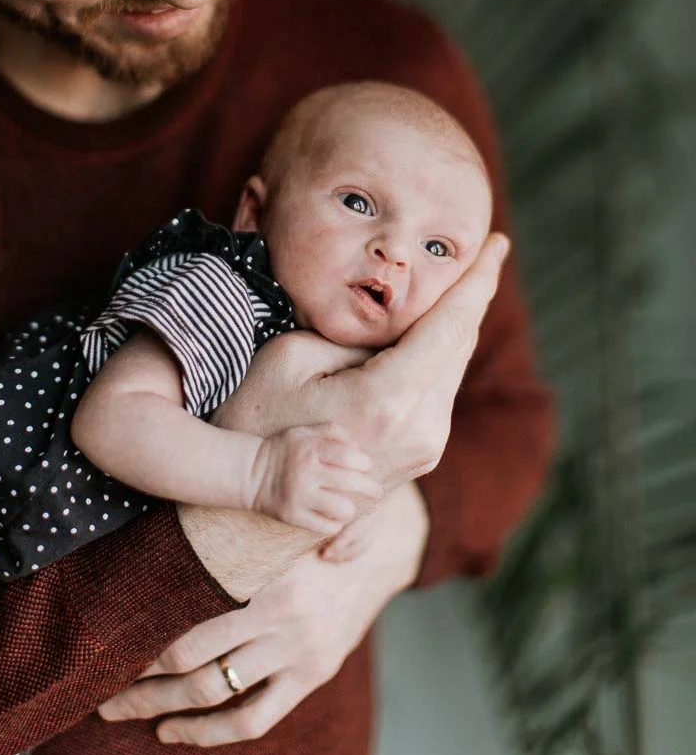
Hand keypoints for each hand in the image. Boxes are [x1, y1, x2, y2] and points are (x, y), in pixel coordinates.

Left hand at [99, 483, 428, 746]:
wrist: (382, 548)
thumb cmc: (309, 524)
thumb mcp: (277, 514)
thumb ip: (234, 520)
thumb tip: (165, 513)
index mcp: (265, 573)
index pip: (188, 614)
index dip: (142, 633)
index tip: (106, 640)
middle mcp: (282, 615)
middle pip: (191, 660)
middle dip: (139, 680)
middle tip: (99, 689)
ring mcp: (298, 650)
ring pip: (215, 691)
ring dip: (160, 707)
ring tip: (121, 710)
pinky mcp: (312, 675)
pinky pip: (254, 716)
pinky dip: (210, 733)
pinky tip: (173, 732)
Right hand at [215, 234, 510, 490]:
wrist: (257, 512)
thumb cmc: (258, 426)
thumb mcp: (290, 358)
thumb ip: (351, 333)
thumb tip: (392, 322)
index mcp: (390, 399)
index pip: (450, 324)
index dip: (477, 278)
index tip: (497, 242)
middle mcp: (422, 428)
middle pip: (461, 342)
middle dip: (474, 292)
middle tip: (484, 250)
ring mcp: (426, 446)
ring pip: (455, 365)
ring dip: (458, 321)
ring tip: (462, 280)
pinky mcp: (421, 453)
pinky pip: (442, 387)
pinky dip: (444, 350)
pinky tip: (436, 327)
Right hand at [251, 423, 381, 533]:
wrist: (249, 473)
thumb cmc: (283, 450)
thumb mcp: (303, 432)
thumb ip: (331, 431)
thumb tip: (357, 446)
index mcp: (310, 449)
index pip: (349, 456)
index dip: (364, 463)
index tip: (366, 466)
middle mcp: (306, 472)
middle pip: (352, 482)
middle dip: (371, 488)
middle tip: (376, 491)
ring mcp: (299, 496)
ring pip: (343, 508)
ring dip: (351, 508)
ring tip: (350, 506)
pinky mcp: (293, 516)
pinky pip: (326, 526)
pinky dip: (335, 524)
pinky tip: (333, 518)